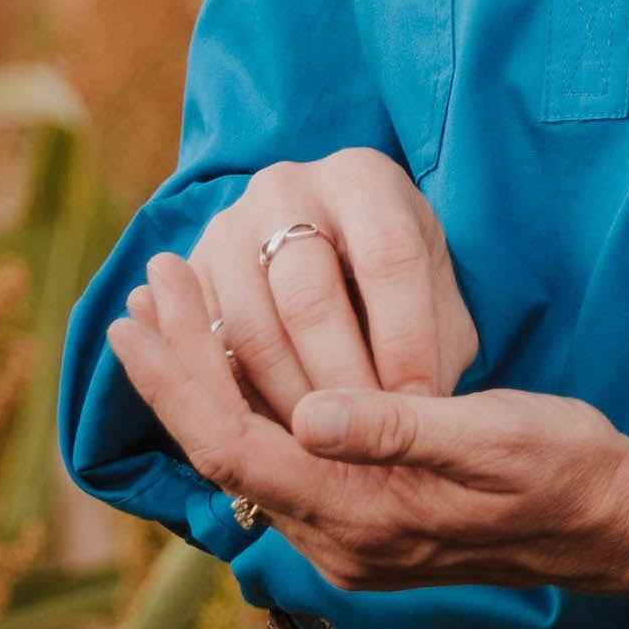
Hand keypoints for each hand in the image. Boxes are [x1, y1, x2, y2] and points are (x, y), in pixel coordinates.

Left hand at [110, 259, 628, 598]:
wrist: (615, 523)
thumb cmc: (565, 467)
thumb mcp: (491, 436)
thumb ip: (396, 428)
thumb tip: (306, 415)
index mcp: (362, 518)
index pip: (234, 448)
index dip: (178, 381)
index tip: (141, 316)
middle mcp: (339, 542)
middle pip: (223, 455)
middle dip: (175, 372)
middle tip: (140, 294)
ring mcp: (347, 540)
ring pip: (245, 459)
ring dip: (201, 384)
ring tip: (167, 314)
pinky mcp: (362, 524)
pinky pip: (276, 464)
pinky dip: (243, 405)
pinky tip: (230, 361)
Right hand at [189, 149, 478, 425]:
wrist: (328, 253)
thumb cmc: (396, 286)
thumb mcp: (437, 301)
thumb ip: (436, 349)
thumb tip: (415, 414)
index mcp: (364, 178)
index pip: (388, 259)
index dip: (405, 340)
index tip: (419, 406)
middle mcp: (288, 188)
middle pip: (308, 298)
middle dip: (343, 384)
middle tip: (368, 446)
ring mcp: (229, 227)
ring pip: (252, 333)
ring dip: (292, 405)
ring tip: (329, 449)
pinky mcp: (191, 273)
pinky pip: (208, 351)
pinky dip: (245, 403)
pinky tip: (282, 438)